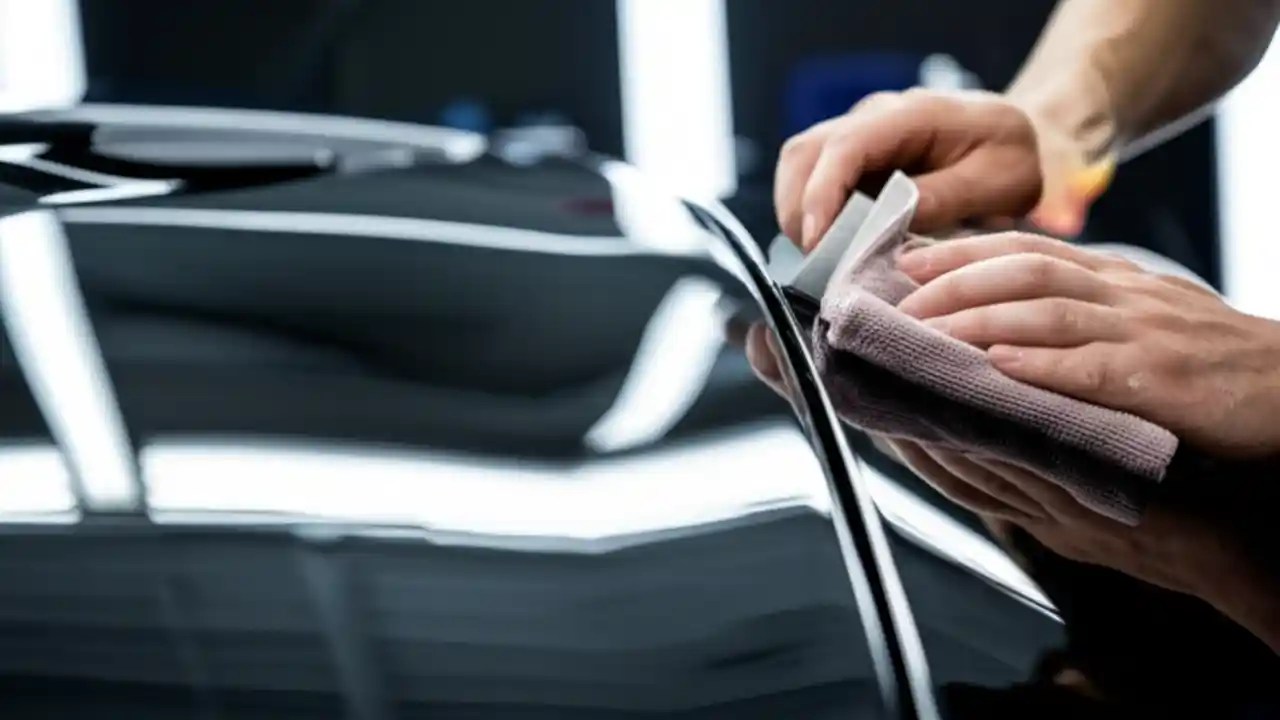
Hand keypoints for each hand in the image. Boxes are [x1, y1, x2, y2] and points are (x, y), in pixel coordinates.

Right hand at [774, 89, 1101, 249]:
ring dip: (798, 213)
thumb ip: (948, 198)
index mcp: (915, 114)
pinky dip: (808, 213)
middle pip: (805, 153)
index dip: (823, 194)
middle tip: (823, 264)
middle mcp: (874, 115)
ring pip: (797, 165)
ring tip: (824, 258)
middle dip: (801, 212)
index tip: (819, 243)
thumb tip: (889, 223)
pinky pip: (808, 178)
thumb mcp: (1003, 182)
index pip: (846, 146)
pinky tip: (832, 244)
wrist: (1011, 138)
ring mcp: (855, 131)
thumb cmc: (1011, 158)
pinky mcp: (847, 154)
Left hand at [897, 233, 1279, 457]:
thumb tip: (1001, 314)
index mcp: (1112, 277)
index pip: (1023, 248)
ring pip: (1048, 311)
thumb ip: (1080, 306)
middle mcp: (1121, 293)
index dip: (960, 251)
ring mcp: (1141, 333)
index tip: (906, 258)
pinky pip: (1093, 366)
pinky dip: (1042, 365)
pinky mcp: (1160, 379)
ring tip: (926, 332)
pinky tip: (998, 368)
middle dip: (954, 281)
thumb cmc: (1207, 356)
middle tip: (899, 300)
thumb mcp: (1142, 313)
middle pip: (1024, 270)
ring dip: (979, 319)